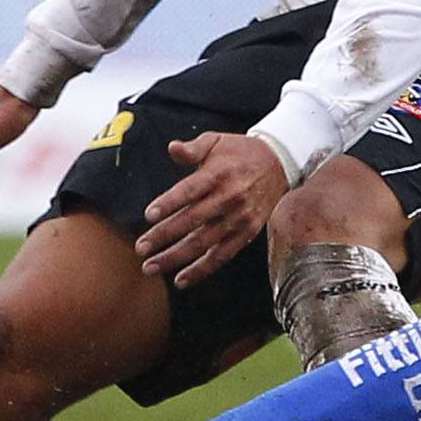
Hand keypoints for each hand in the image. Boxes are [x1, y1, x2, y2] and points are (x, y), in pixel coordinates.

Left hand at [135, 133, 288, 288]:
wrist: (280, 164)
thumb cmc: (241, 152)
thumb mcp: (216, 141)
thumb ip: (192, 149)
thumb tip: (172, 149)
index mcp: (218, 174)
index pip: (190, 191)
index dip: (169, 203)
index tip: (149, 215)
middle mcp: (229, 198)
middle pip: (192, 220)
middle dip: (163, 236)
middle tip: (141, 248)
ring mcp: (239, 218)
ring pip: (203, 243)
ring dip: (175, 257)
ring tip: (151, 267)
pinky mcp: (247, 233)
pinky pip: (222, 255)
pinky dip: (201, 269)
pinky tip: (181, 279)